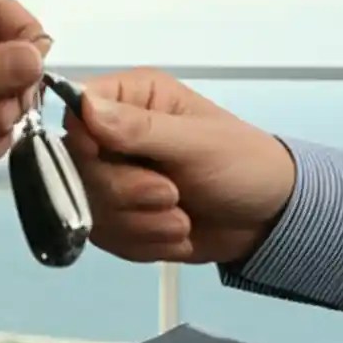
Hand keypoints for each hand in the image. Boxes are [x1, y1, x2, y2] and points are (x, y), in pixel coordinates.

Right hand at [62, 68, 296, 264]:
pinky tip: (174, 233)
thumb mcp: (196, 143)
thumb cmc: (243, 164)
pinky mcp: (116, 218)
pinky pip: (105, 238)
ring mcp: (111, 179)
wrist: (266, 219)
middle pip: (75, 169)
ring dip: (141, 224)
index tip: (106, 159)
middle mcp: (111, 137)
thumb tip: (86, 107)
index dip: (83, 141)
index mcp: (130, 99)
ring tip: (182, 218)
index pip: (75, 111)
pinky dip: (143, 243)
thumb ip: (140, 129)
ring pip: (89, 209)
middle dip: (126, 194)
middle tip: (172, 195)